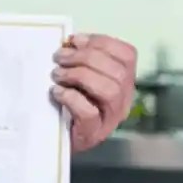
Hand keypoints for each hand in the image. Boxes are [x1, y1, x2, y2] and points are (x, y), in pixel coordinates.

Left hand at [51, 33, 137, 152]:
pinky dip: (71, 98)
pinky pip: (89, 113)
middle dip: (85, 58)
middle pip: (118, 71)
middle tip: (59, 58)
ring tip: (57, 75)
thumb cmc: (67, 106)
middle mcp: (122, 100)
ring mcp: (109, 119)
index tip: (74, 40)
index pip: (127, 55)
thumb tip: (67, 43)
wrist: (55, 142)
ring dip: (79, 75)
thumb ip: (79, 60)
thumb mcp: (78, 79)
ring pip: (110, 90)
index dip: (101, 42)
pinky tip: (57, 92)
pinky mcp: (92, 134)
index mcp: (122, 82)